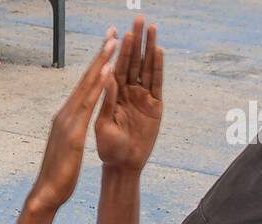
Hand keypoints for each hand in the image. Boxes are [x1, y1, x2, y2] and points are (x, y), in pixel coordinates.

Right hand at [28, 31, 117, 214]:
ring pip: (87, 86)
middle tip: (113, 33)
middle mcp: (65, 114)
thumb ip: (71, 133)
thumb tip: (74, 127)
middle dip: (100, 55)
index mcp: (66, 118)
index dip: (95, 66)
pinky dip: (99, 87)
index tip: (106, 48)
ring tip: (114, 43)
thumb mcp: (67, 149)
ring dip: (101, 63)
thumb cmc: (58, 176)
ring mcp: (68, 122)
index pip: (83, 87)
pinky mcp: (73, 133)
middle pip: (85, 79)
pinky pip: (89, 105)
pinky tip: (109, 73)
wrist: (46, 195)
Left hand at [95, 17, 162, 170]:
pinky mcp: (155, 107)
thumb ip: (107, 100)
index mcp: (112, 95)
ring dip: (148, 49)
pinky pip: (156, 84)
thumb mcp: (103, 124)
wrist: (123, 167)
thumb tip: (106, 74)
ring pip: (146, 69)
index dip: (120, 49)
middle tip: (139, 19)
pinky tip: (158, 51)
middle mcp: (127, 93)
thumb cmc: (108, 149)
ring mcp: (142, 98)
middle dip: (136, 41)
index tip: (122, 30)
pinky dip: (158, 68)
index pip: (116, 67)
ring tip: (152, 28)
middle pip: (133, 62)